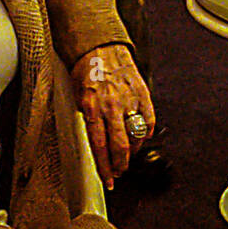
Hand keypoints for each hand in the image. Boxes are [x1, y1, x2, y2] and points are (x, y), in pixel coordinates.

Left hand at [71, 43, 154, 189]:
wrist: (101, 48)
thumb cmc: (86, 73)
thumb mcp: (78, 99)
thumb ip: (89, 120)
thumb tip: (98, 143)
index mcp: (92, 107)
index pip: (99, 146)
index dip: (105, 167)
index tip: (108, 180)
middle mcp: (111, 105)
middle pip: (120, 146)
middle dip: (120, 165)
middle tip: (119, 173)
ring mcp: (129, 99)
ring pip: (136, 137)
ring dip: (132, 152)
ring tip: (126, 156)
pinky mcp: (143, 93)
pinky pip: (149, 121)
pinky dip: (146, 133)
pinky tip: (140, 138)